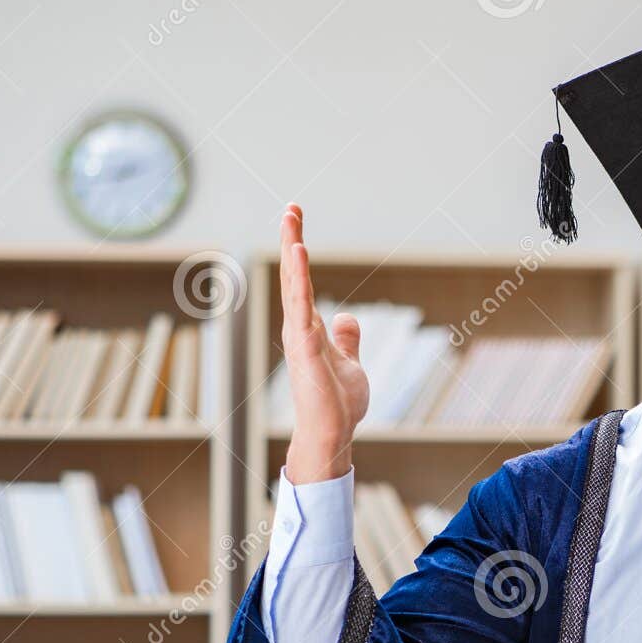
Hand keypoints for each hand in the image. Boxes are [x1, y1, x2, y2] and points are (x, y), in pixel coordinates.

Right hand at [279, 204, 367, 482]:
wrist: (332, 435)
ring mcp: (300, 338)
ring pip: (295, 288)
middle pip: (295, 277)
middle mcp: (299, 328)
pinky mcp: (307, 350)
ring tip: (293, 224)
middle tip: (292, 208)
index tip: (297, 222)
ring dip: (294, 255)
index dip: (299, 253)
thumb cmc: (337, 404)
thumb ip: (346, 339)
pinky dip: (300, 282)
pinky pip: (302, 308)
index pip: (302, 283)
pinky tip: (301, 257)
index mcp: (308, 329)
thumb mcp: (349, 362)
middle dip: (293, 242)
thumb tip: (348, 318)